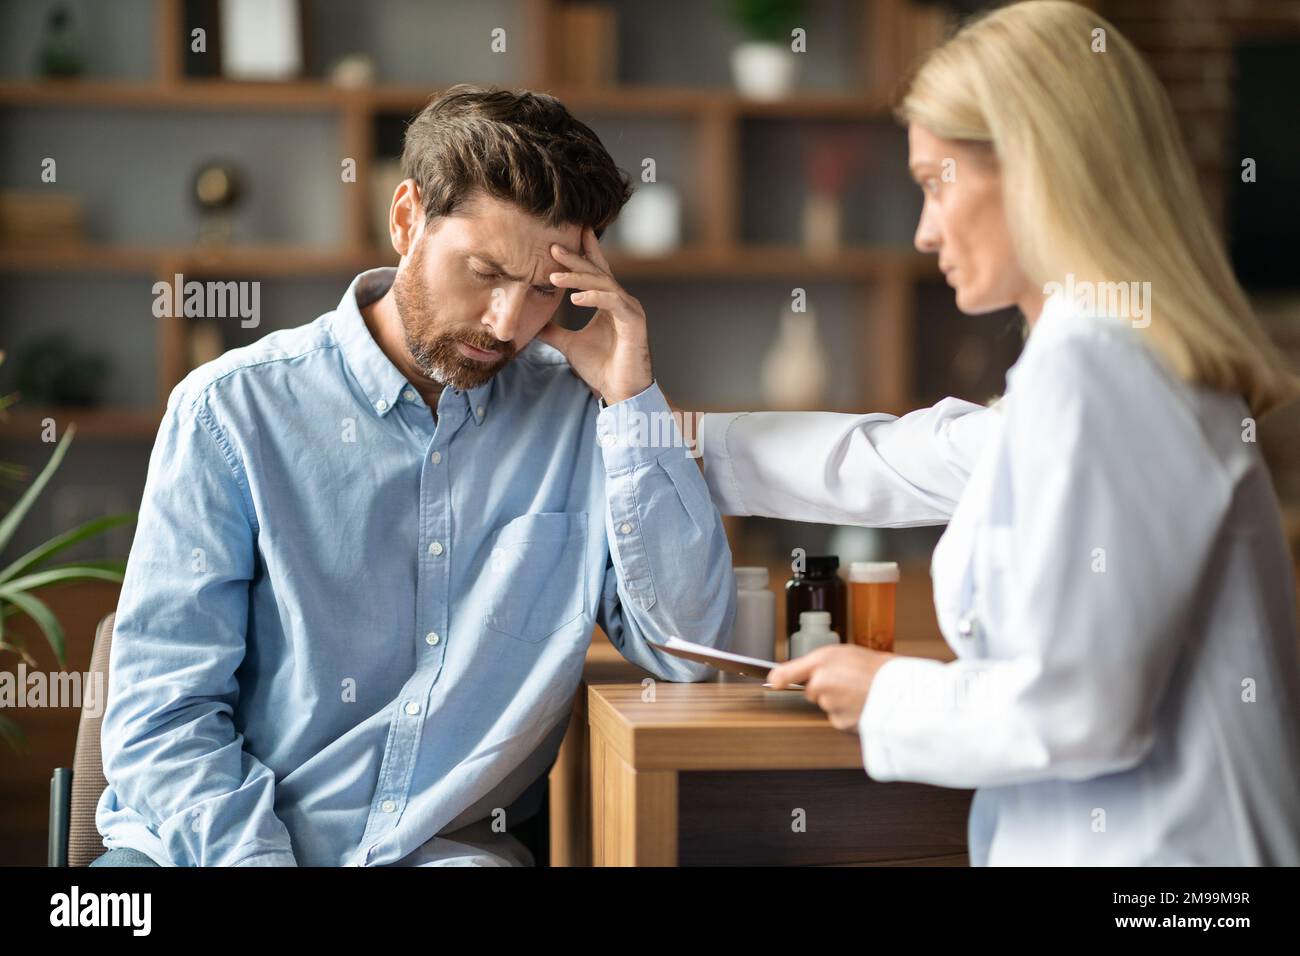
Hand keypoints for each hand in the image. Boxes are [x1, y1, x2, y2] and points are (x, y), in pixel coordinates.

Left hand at [536, 226, 652, 404]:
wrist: (621, 392)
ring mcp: (630, 310)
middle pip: (597, 272)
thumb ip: (555, 331)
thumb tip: (534, 323)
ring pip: (604, 284)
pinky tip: (575, 298)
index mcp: (609, 303)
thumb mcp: (570, 345)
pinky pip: (613, 302)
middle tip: (552, 246)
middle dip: (576, 258)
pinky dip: (594, 298)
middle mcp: (622, 301)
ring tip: (554, 276)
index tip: (564, 238)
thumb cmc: (602, 368)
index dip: (583, 253)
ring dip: (578, 278)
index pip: (596, 272)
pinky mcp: (634, 323)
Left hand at [767, 644, 898, 731]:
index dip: (780, 679)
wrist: (903, 690)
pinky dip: (848, 714)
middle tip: (849, 681)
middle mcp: (822, 681)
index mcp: (823, 659)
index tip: (775, 682)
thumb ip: (818, 664)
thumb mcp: (846, 654)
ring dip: (838, 702)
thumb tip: (789, 675)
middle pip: (812, 691)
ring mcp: (830, 703)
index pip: (787, 673)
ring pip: (826, 705)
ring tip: (860, 692)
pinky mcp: (840, 721)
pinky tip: (862, 705)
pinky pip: (838, 718)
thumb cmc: (879, 668)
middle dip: (826, 688)